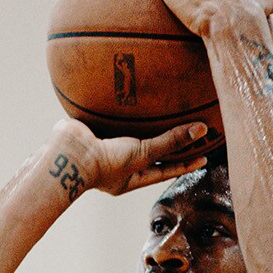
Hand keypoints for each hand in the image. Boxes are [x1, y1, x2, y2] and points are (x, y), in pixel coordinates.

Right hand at [44, 117, 208, 200]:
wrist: (68, 152)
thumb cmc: (106, 162)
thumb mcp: (143, 154)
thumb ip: (172, 141)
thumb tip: (202, 130)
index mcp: (129, 178)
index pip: (165, 170)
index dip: (185, 164)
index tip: (203, 157)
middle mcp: (117, 165)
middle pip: (149, 154)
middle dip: (166, 146)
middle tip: (187, 134)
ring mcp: (104, 148)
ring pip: (130, 136)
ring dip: (142, 126)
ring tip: (159, 112)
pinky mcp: (93, 131)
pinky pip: (112, 119)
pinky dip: (120, 110)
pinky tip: (129, 95)